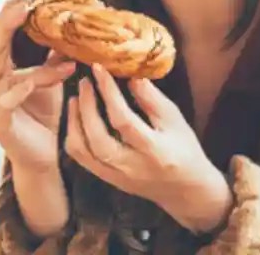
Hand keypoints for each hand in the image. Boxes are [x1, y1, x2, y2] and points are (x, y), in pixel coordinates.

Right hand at [0, 0, 77, 172]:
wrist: (42, 153)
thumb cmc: (41, 110)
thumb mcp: (50, 74)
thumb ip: (52, 51)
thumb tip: (69, 21)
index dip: (7, 15)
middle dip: (4, 24)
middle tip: (21, 5)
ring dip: (14, 50)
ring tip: (28, 38)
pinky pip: (3, 104)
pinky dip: (16, 91)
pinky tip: (28, 83)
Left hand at [65, 64, 232, 234]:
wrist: (185, 190)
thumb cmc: (184, 150)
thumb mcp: (175, 121)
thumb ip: (152, 99)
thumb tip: (130, 76)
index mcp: (153, 151)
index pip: (123, 120)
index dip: (108, 93)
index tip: (99, 69)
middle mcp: (131, 167)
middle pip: (97, 137)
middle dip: (86, 106)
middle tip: (84, 82)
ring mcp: (116, 176)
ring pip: (83, 151)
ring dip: (74, 122)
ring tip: (75, 98)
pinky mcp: (107, 180)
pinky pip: (81, 159)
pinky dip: (74, 136)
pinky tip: (76, 118)